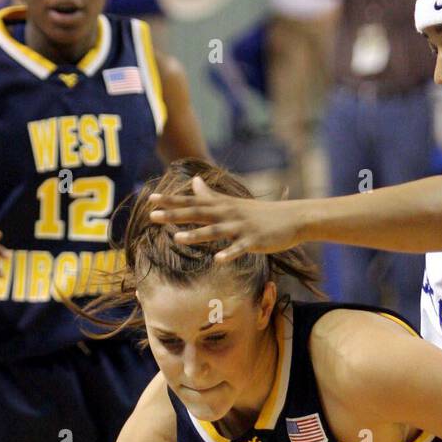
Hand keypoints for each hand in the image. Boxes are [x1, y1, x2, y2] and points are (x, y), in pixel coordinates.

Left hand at [149, 175, 304, 262]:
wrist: (291, 218)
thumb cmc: (259, 213)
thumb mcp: (233, 201)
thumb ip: (211, 194)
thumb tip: (195, 181)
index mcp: (221, 206)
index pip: (191, 201)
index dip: (171, 200)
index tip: (150, 199)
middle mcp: (227, 214)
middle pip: (197, 214)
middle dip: (175, 214)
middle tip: (153, 215)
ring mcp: (240, 228)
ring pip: (215, 231)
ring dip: (196, 235)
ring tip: (177, 239)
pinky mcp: (253, 241)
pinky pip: (239, 249)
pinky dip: (229, 254)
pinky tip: (218, 260)